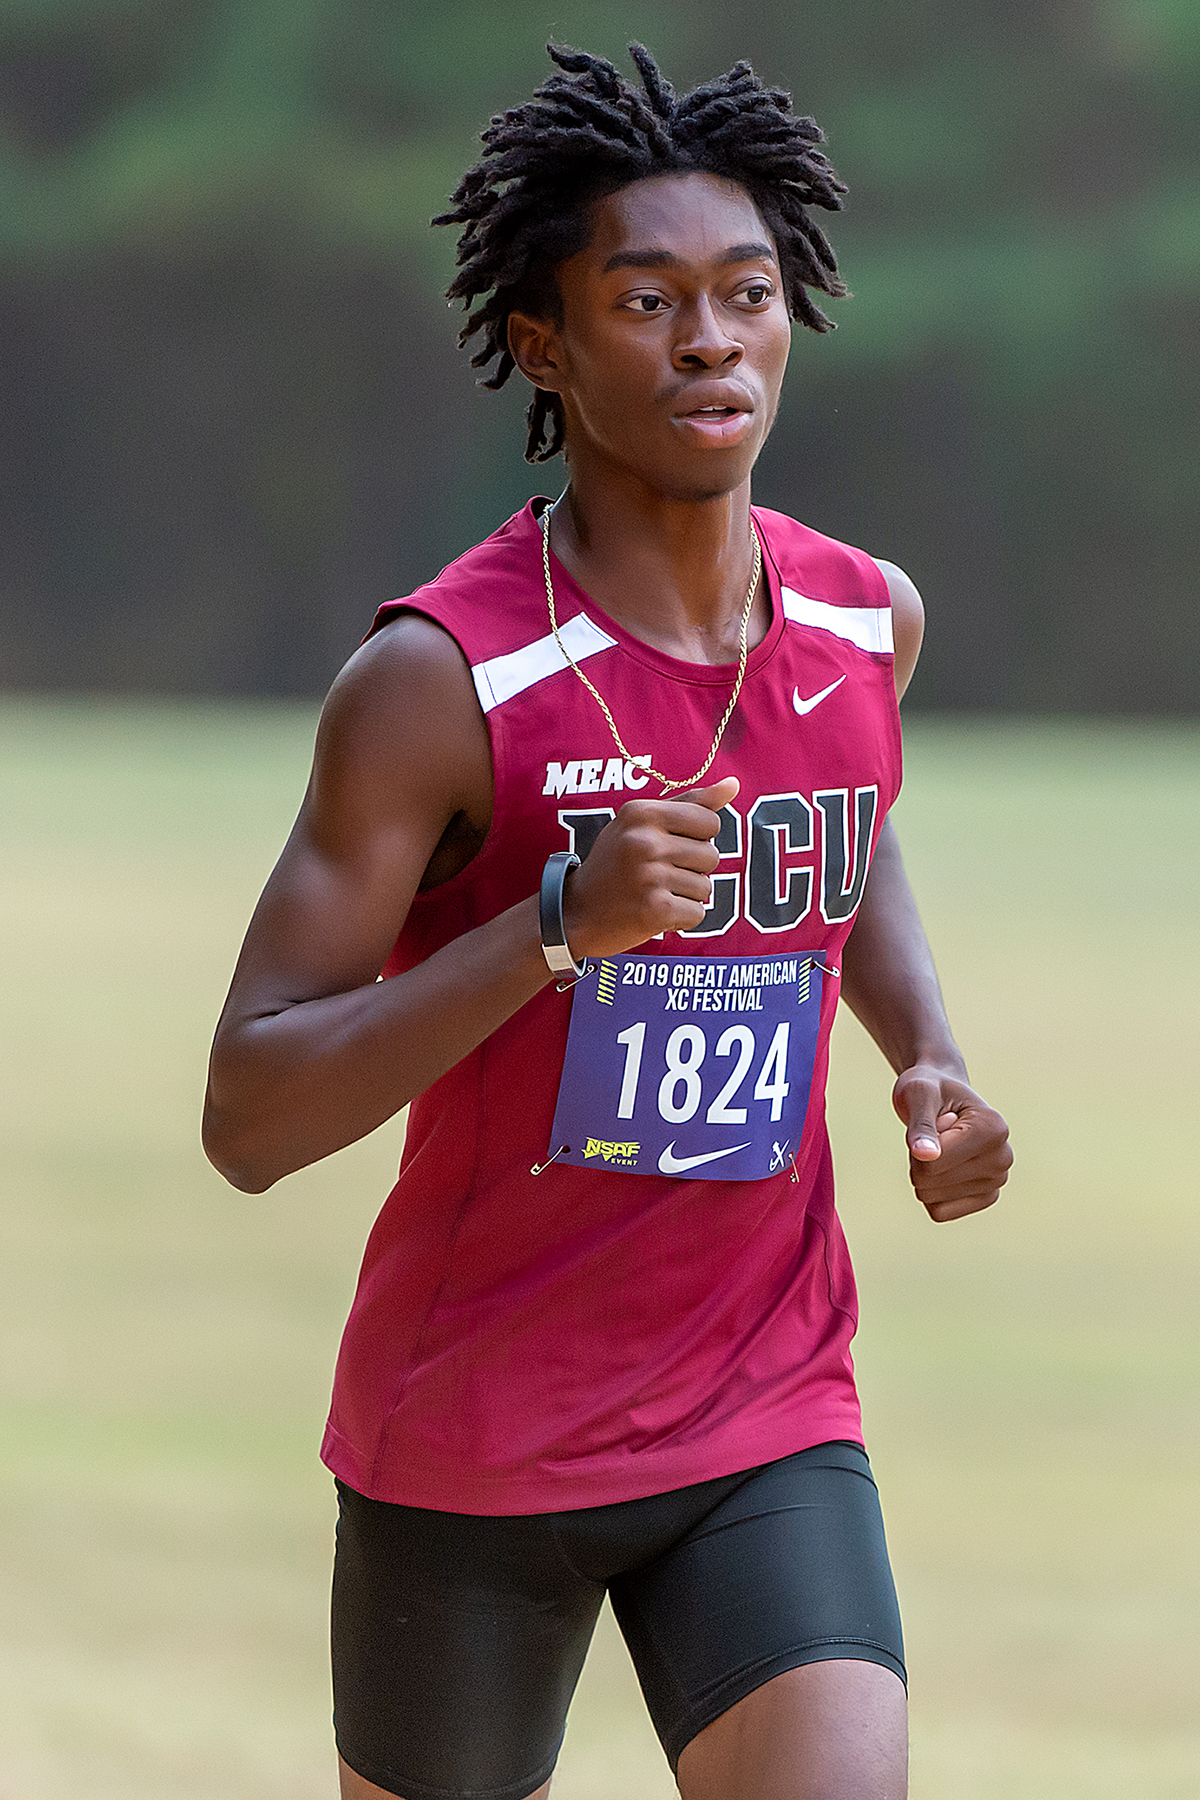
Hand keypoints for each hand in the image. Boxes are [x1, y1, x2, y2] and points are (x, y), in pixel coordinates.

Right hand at [562, 776, 738, 957]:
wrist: (576, 912)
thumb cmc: (616, 863)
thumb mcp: (641, 824)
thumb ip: (690, 803)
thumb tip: (733, 785)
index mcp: (641, 812)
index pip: (709, 821)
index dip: (698, 839)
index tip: (669, 847)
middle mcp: (644, 841)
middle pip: (711, 855)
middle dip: (693, 870)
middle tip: (657, 874)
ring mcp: (649, 876)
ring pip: (705, 887)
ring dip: (686, 895)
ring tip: (654, 893)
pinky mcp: (655, 910)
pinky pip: (698, 913)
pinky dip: (682, 918)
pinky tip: (655, 912)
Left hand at [892, 1065, 1011, 1222]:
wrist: (942, 1096)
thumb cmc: (930, 1089)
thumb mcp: (919, 1094)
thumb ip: (921, 1125)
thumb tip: (925, 1156)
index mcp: (994, 1129)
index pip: (931, 1163)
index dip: (917, 1142)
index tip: (937, 1119)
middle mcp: (1003, 1158)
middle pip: (929, 1182)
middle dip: (918, 1158)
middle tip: (934, 1133)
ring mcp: (997, 1182)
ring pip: (930, 1198)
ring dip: (923, 1172)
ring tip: (940, 1146)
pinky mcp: (986, 1198)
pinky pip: (938, 1212)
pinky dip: (930, 1191)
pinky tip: (944, 1166)